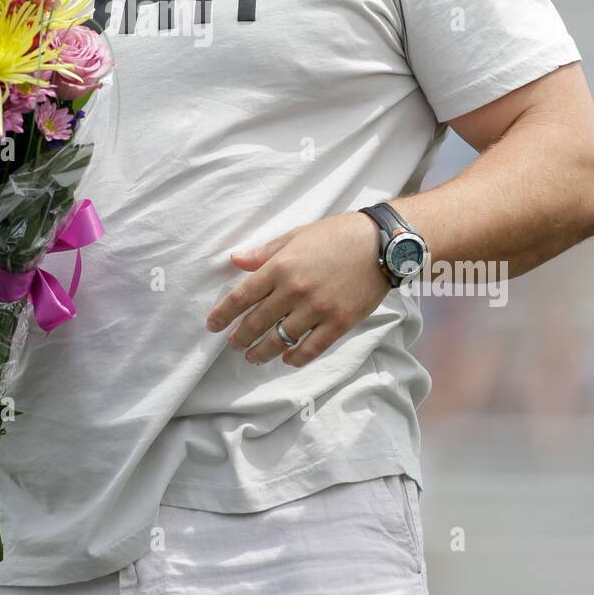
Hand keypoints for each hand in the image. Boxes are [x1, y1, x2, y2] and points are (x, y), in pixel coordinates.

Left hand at [205, 210, 390, 367]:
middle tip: (233, 345)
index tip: (212, 325)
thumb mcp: (295, 236)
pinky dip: (296, 357)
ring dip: (263, 352)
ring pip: (281, 340)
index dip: (224, 313)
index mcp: (281, 266)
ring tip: (253, 357)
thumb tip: (235, 260)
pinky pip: (311, 348)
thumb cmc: (336, 235)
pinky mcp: (339, 323)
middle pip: (258, 322)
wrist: (381, 244)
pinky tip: (287, 359)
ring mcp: (317, 309)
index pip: (242, 296)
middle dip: (240, 337)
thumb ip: (265, 252)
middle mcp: (295, 290)